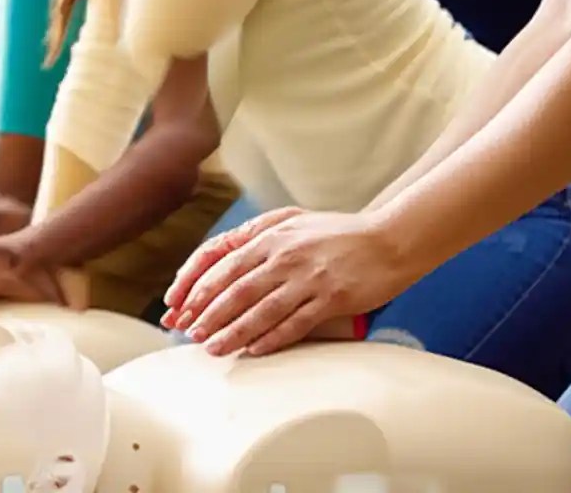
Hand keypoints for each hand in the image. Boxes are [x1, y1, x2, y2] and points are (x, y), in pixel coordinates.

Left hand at [162, 209, 410, 356]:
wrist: (389, 240)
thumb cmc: (338, 233)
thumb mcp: (293, 220)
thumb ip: (258, 232)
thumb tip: (223, 250)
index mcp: (271, 237)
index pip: (223, 264)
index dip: (198, 288)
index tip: (181, 307)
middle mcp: (285, 257)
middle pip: (236, 291)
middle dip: (208, 315)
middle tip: (189, 334)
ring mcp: (309, 279)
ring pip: (261, 311)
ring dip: (233, 332)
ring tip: (213, 348)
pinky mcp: (331, 299)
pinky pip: (295, 323)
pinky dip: (271, 339)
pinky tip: (253, 350)